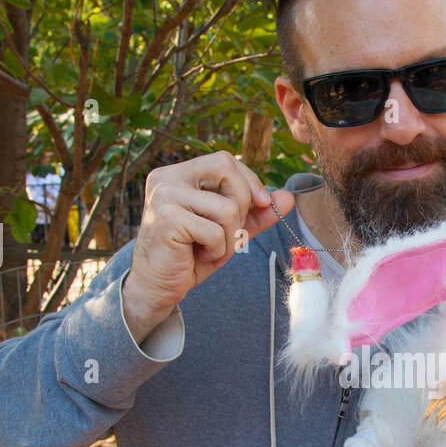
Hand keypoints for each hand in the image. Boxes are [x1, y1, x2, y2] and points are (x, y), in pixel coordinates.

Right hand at [122, 150, 293, 342]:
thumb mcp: (229, 230)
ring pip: (227, 207)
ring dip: (230, 236)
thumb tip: (288, 196)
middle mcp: (167, 177)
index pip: (225, 160)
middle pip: (226, 169)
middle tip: (230, 231)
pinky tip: (199, 256)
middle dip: (242, 204)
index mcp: (179, 173)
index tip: (263, 204)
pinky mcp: (168, 219)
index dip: (250, 181)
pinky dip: (217, 250)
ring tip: (212, 248)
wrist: (157, 286)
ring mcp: (165, 196)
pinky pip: (215, 231)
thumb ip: (255, 213)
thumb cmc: (190, 255)